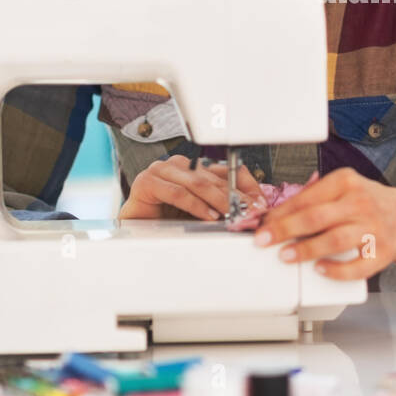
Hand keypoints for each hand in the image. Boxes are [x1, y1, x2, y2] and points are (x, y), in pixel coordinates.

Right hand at [118, 155, 262, 220]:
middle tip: (251, 211)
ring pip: (198, 183)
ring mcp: (161, 170)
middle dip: (236, 197)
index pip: (228, 171)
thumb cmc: (167, 221)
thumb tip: (254, 208)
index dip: (246, 186)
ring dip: (218, 200)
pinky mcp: (147, 182)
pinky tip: (208, 216)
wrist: (134, 230)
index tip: (260, 203)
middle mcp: (179, 165)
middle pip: (214, 178)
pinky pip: (177, 193)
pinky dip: (196, 206)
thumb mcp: (204, 212)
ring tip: (232, 214)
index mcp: (194, 168)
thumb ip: (223, 205)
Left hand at [254, 167, 395, 279]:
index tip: (265, 224)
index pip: (307, 198)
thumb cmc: (369, 202)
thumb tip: (279, 214)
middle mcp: (359, 204)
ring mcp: (371, 228)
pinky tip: (320, 269)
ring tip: (286, 255)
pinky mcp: (381, 252)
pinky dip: (336, 270)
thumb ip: (314, 196)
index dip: (282, 213)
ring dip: (307, 249)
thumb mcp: (344, 187)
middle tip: (265, 240)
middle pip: (316, 217)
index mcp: (346, 183)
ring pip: (334, 240)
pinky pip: (357, 266)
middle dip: (286, 229)